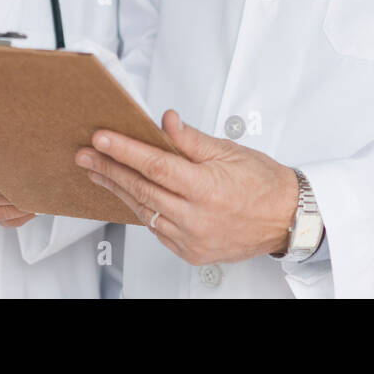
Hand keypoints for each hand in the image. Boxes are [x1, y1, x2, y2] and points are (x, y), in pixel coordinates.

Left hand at [75, 110, 300, 264]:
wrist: (286, 218)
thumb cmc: (264, 183)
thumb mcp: (229, 150)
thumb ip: (191, 139)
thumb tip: (166, 121)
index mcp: (207, 188)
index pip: (155, 166)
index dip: (124, 151)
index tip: (102, 139)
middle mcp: (197, 217)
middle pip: (142, 189)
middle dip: (110, 170)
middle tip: (86, 156)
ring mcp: (192, 238)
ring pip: (145, 211)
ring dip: (120, 190)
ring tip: (100, 174)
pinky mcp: (191, 252)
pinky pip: (157, 230)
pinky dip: (142, 210)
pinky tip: (130, 197)